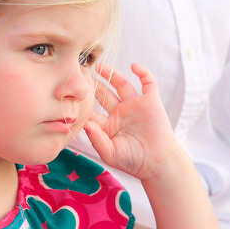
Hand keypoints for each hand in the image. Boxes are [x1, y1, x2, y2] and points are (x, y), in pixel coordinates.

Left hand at [84, 63, 179, 179]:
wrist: (158, 163)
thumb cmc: (134, 161)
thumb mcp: (110, 153)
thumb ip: (96, 139)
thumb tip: (84, 123)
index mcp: (108, 125)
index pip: (92, 111)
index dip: (83, 103)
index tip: (71, 94)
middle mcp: (120, 112)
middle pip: (103, 94)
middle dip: (94, 84)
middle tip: (82, 72)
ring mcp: (135, 105)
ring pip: (121, 84)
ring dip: (111, 74)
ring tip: (100, 65)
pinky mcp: (151, 101)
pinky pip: (148, 83)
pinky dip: (143, 72)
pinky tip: (134, 66)